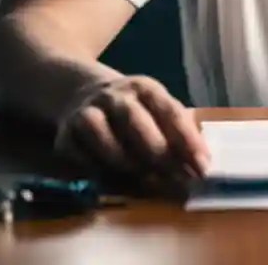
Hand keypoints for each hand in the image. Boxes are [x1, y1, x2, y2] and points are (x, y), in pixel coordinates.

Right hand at [53, 75, 209, 188]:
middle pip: (135, 122)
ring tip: (143, 179)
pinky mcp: (65, 133)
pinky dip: (96, 170)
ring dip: (125, 162)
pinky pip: (80, 155)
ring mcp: (87, 112)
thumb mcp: (157, 110)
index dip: (187, 141)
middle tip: (174, 179)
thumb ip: (178, 133)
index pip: (169, 111)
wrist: (83, 92)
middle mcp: (115, 96)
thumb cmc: (135, 111)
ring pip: (102, 136)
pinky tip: (112, 180)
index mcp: (145, 88)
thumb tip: (201, 165)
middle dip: (157, 154)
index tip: (202, 167)